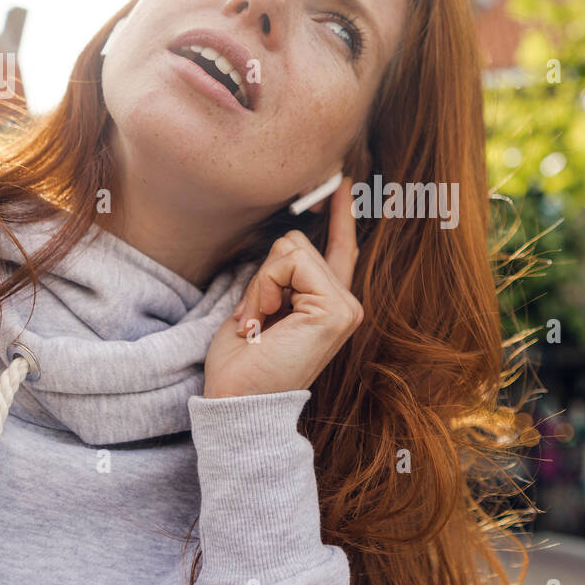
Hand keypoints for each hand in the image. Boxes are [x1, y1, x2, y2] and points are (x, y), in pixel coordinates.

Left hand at [204, 177, 363, 397]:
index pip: (340, 249)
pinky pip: (291, 262)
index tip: (342, 181)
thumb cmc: (241, 365)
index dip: (341, 214)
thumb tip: (285, 243)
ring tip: (259, 324)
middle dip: (263, 275)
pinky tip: (263, 323)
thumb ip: (279, 277)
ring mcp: (346, 307)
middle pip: (296, 243)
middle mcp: (346, 303)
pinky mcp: (336, 309)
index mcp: (329, 304)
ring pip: (292, 249)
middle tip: (255, 319)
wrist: (238, 403)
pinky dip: (265, 288)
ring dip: (262, 283)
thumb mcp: (258, 307)